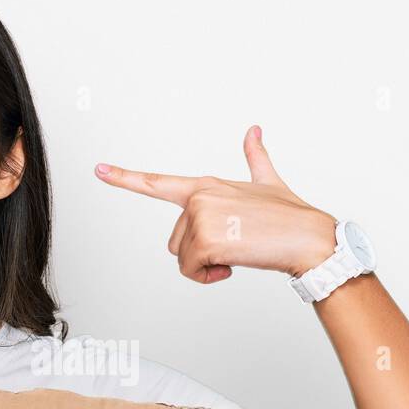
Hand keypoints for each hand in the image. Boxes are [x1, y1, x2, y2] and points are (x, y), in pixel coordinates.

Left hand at [94, 125, 338, 282]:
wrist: (309, 238)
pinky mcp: (207, 239)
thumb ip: (255, 158)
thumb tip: (254, 131)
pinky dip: (209, 277)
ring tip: (236, 254)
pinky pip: (192, 270)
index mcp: (206, 185)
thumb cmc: (290, 217)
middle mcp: (199, 197)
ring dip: (206, 266)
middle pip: (176, 241)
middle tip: (232, 247)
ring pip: (183, 257)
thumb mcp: (268, 182)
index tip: (99, 170)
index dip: (125, 178)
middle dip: (200, 253)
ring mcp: (201, 216)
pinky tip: (232, 266)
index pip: (157, 182)